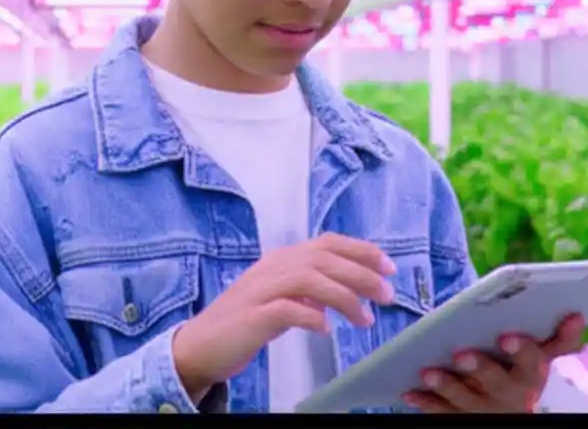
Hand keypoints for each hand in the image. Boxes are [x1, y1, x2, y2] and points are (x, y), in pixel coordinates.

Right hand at [172, 232, 396, 400]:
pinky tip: (326, 329)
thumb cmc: (243, 323)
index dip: (361, 251)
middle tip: (387, 295)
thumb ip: (307, 290)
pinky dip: (310, 316)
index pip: (327, 243)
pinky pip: (286, 309)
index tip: (388, 267)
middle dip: (361, 274)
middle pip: (323, 258)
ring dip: (343, 296)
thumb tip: (341, 291)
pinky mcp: (252, 316)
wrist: (199, 345)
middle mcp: (272, 268)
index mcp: (281, 260)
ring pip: (309, 278)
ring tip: (365, 319)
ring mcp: (260, 291)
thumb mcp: (280, 298)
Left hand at [402, 313, 585, 412]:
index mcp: (531, 375)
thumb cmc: (519, 374)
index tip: (507, 336)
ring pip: (465, 399)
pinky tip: (410, 391)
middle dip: (480, 369)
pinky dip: (426, 402)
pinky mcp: (461, 417)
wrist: (507, 414)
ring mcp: (484, 409)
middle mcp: (511, 396)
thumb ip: (557, 338)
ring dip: (447, 385)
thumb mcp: (539, 359)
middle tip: (461, 354)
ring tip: (428, 372)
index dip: (523, 351)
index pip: (535, 363)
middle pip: (497, 383)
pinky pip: (441, 412)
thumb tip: (576, 315)